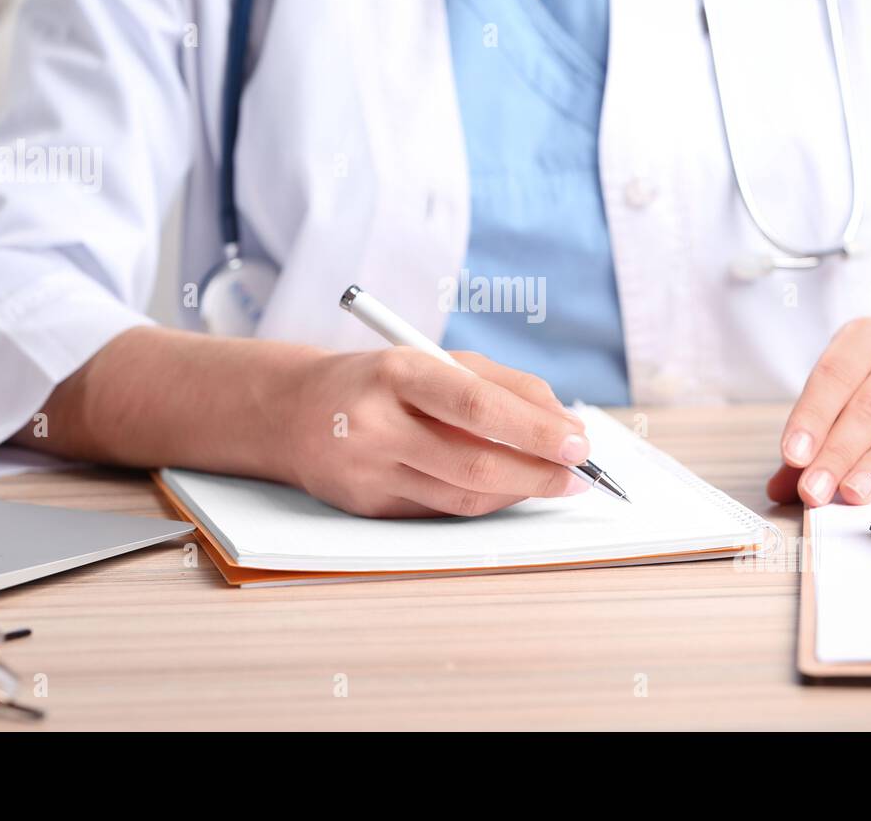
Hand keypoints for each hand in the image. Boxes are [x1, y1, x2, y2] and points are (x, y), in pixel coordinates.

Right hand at [283, 348, 590, 517]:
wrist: (291, 412)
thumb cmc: (381, 380)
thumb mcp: (434, 359)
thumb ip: (503, 384)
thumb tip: (564, 424)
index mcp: (396, 373)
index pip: (477, 405)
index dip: (534, 429)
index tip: (578, 442)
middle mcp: (376, 425)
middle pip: (473, 463)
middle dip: (539, 472)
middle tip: (579, 474)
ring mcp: (368, 472)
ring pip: (463, 497)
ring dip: (520, 492)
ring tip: (556, 482)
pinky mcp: (368, 507)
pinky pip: (443, 511)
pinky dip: (485, 502)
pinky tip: (510, 489)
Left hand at [766, 313, 870, 506]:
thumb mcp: (844, 386)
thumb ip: (812, 435)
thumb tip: (779, 487)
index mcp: (866, 338)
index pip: (834, 376)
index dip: (812, 417)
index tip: (794, 456)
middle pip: (870, 408)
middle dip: (839, 453)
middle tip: (815, 490)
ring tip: (852, 495)